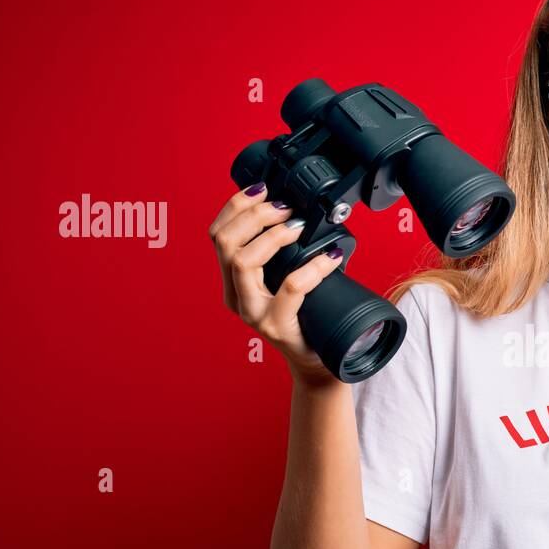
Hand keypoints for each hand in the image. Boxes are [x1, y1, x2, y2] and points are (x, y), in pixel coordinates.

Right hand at [208, 184, 347, 387]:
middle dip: (254, 215)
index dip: (236, 206)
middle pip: (224, 243)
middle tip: (286, 207)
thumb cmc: (304, 317)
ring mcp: (253, 313)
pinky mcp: (276, 326)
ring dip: (272, 235)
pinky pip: (290, 287)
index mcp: (233, 281)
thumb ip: (282, 253)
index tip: (262, 188)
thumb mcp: (285, 279)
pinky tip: (331, 257)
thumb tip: (300, 210)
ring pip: (243, 261)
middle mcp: (236, 296)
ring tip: (298, 227)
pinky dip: (313, 266)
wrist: (317, 360)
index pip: (218, 235)